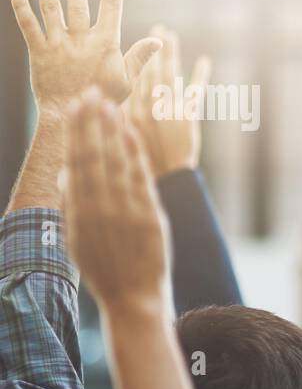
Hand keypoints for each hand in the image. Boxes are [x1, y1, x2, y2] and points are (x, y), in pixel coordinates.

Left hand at [10, 0, 161, 116]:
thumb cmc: (103, 99)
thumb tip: (158, 40)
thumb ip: (139, 57)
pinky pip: (29, 27)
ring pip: (51, 10)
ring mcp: (59, 45)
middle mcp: (81, 40)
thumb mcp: (127, 80)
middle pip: (78, 3)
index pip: (112, 4)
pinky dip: (22, 9)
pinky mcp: (39, 53)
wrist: (71, 115)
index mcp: (105, 43)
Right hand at [65, 88, 168, 319]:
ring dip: (113, 129)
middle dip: (91, 122)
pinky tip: (132, 130)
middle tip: (91, 91)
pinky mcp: (149, 215)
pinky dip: (135, 152)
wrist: (133, 297)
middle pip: (93, 155)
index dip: (76, 132)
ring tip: (110, 102)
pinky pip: (141, 177)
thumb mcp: (78, 240)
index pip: (76, 161)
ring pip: (116, 161)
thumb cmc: (105, 268)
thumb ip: (74, 205)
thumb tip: (66, 174)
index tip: (75, 107)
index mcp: (80, 210)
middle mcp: (100, 206)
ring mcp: (125, 209)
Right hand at [126, 24, 211, 175]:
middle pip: (149, 71)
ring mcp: (167, 111)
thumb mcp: (122, 137)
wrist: (166, 180)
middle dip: (153, 49)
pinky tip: (205, 61)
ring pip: (169, 75)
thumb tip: (106, 98)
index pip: (129, 77)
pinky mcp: (187, 118)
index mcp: (128, 112)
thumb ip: (117, 115)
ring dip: (171, 54)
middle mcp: (146, 107)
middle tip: (158, 29)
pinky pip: (195, 92)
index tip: (137, 42)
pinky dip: (200, 76)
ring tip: (171, 35)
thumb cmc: (141, 161)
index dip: (134, 58)